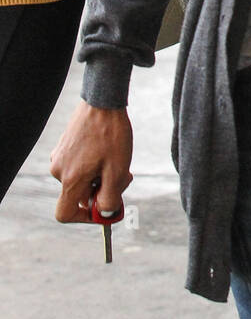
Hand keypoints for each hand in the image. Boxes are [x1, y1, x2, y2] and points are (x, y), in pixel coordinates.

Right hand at [50, 100, 132, 224]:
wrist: (103, 100)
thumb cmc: (111, 134)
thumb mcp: (117, 170)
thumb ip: (110, 198)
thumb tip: (105, 213)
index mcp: (70, 179)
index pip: (65, 214)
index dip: (85, 218)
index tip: (104, 208)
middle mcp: (58, 169)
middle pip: (78, 195)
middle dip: (100, 191)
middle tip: (123, 177)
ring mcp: (60, 156)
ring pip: (80, 179)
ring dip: (99, 176)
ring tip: (117, 159)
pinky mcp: (64, 145)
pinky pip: (77, 164)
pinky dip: (93, 164)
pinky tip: (108, 149)